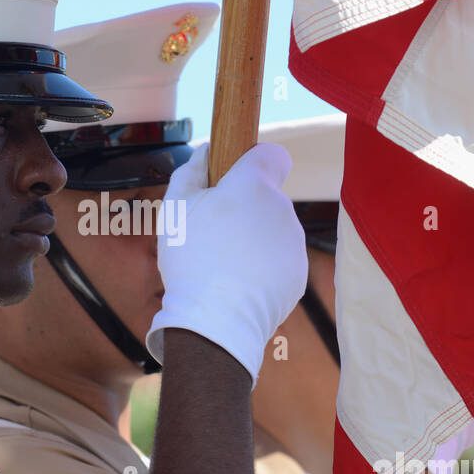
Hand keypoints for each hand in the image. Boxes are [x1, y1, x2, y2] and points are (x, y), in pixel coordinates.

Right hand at [147, 142, 307, 385]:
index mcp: (254, 184)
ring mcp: (294, 242)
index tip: (233, 183)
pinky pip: (279, 261)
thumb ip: (192, 171)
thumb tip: (206, 151)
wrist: (215, 321)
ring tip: (224, 266)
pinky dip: (263, 269)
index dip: (252, 165)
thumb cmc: (191, 259)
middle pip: (266, 198)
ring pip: (272, 231)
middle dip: (245, 210)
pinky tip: (239, 285)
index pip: (271, 155)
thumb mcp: (176, 207)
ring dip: (253, 241)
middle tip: (214, 236)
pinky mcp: (298, 274)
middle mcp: (282, 208)